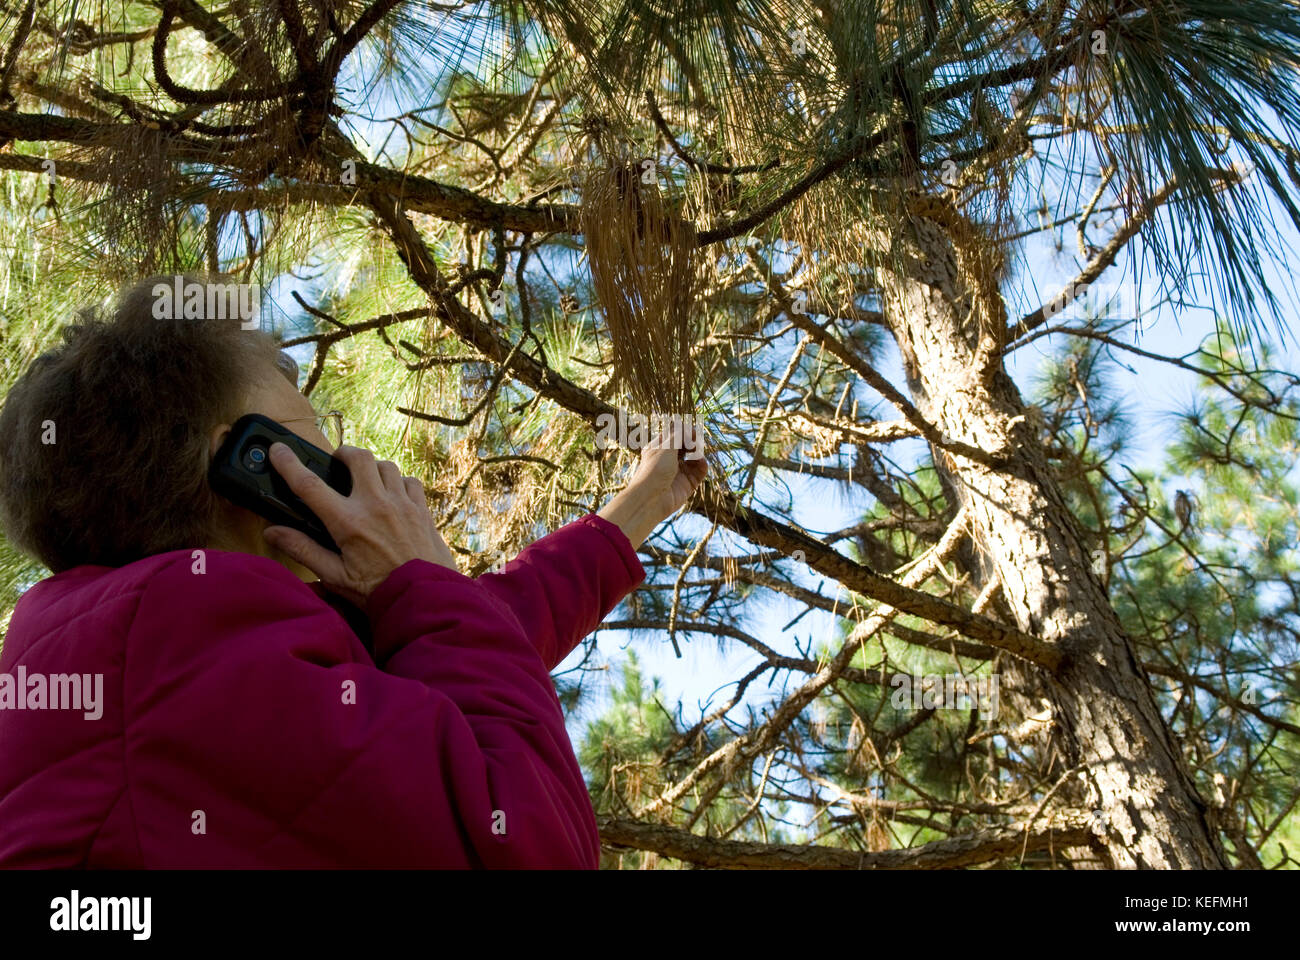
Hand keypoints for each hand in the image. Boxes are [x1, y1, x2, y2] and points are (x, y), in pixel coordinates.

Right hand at [262, 442, 458, 606]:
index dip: (289, 464)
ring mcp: (402, 504)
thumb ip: (303, 550)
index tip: (279, 450)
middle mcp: (376, 505)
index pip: (310, 485)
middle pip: (358, 458)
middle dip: (343, 453)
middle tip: (336, 462)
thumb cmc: (377, 591)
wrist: (425, 599)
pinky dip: (399, 482)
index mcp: (348, 522)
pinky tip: (393, 494)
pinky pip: (410, 481)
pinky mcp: (421, 510)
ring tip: (364, 479)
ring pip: (386, 465)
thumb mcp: (334, 576)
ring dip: (372, 467)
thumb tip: (273, 532)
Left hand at [597, 417, 707, 547]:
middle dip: (692, 441)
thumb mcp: (666, 447)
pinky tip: (702, 462)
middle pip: (686, 445)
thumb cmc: (654, 470)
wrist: (651, 499)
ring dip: (698, 452)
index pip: (674, 435)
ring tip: (697, 452)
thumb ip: (678, 435)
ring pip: (694, 457)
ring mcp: (679, 471)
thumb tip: (686, 425)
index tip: (691, 429)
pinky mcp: (688, 483)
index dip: (683, 431)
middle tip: (695, 440)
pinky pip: (699, 471)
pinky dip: (703, 465)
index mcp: (659, 449)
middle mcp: (669, 459)